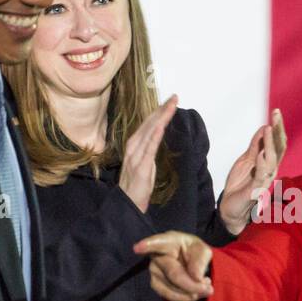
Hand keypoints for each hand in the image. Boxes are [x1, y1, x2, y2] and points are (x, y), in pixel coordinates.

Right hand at [119, 94, 178, 212]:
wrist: (127, 203)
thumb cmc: (137, 184)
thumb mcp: (144, 162)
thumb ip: (148, 148)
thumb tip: (157, 135)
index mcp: (134, 144)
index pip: (148, 123)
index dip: (159, 111)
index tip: (170, 100)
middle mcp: (133, 146)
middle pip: (149, 123)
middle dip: (162, 109)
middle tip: (174, 97)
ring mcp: (136, 156)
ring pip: (150, 132)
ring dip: (161, 118)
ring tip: (171, 105)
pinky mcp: (141, 167)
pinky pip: (149, 149)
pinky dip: (154, 136)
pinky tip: (160, 126)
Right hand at [132, 230, 213, 300]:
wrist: (190, 262)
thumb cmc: (193, 251)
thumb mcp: (203, 251)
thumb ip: (200, 261)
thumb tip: (196, 278)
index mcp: (169, 241)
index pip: (157, 242)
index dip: (147, 245)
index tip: (138, 248)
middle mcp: (157, 255)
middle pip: (173, 273)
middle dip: (192, 284)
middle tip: (209, 289)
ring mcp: (154, 270)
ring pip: (171, 287)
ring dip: (190, 292)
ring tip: (206, 289)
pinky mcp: (156, 283)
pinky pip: (168, 295)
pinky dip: (184, 297)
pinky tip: (195, 293)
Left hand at [218, 109, 287, 235]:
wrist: (230, 207)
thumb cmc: (240, 185)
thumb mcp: (246, 160)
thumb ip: (255, 146)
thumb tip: (264, 128)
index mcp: (269, 163)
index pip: (277, 142)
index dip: (278, 127)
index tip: (276, 111)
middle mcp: (271, 170)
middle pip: (279, 148)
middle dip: (278, 130)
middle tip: (277, 114)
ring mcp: (265, 181)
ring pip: (272, 160)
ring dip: (270, 144)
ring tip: (268, 128)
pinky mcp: (256, 191)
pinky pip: (261, 176)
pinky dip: (262, 164)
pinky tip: (262, 153)